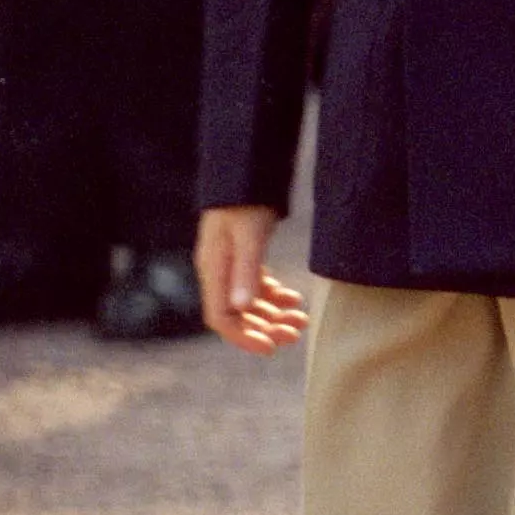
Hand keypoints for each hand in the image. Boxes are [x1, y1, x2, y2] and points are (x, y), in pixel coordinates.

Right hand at [195, 208, 308, 353]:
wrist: (248, 167)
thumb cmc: (247, 199)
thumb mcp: (250, 235)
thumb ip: (246, 271)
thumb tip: (241, 309)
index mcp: (213, 269)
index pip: (221, 318)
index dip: (244, 337)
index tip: (272, 347)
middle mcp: (217, 270)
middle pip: (237, 314)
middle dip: (266, 327)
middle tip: (297, 332)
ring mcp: (229, 263)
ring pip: (248, 302)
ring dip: (273, 314)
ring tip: (301, 318)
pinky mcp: (242, 255)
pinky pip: (254, 286)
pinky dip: (274, 296)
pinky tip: (293, 299)